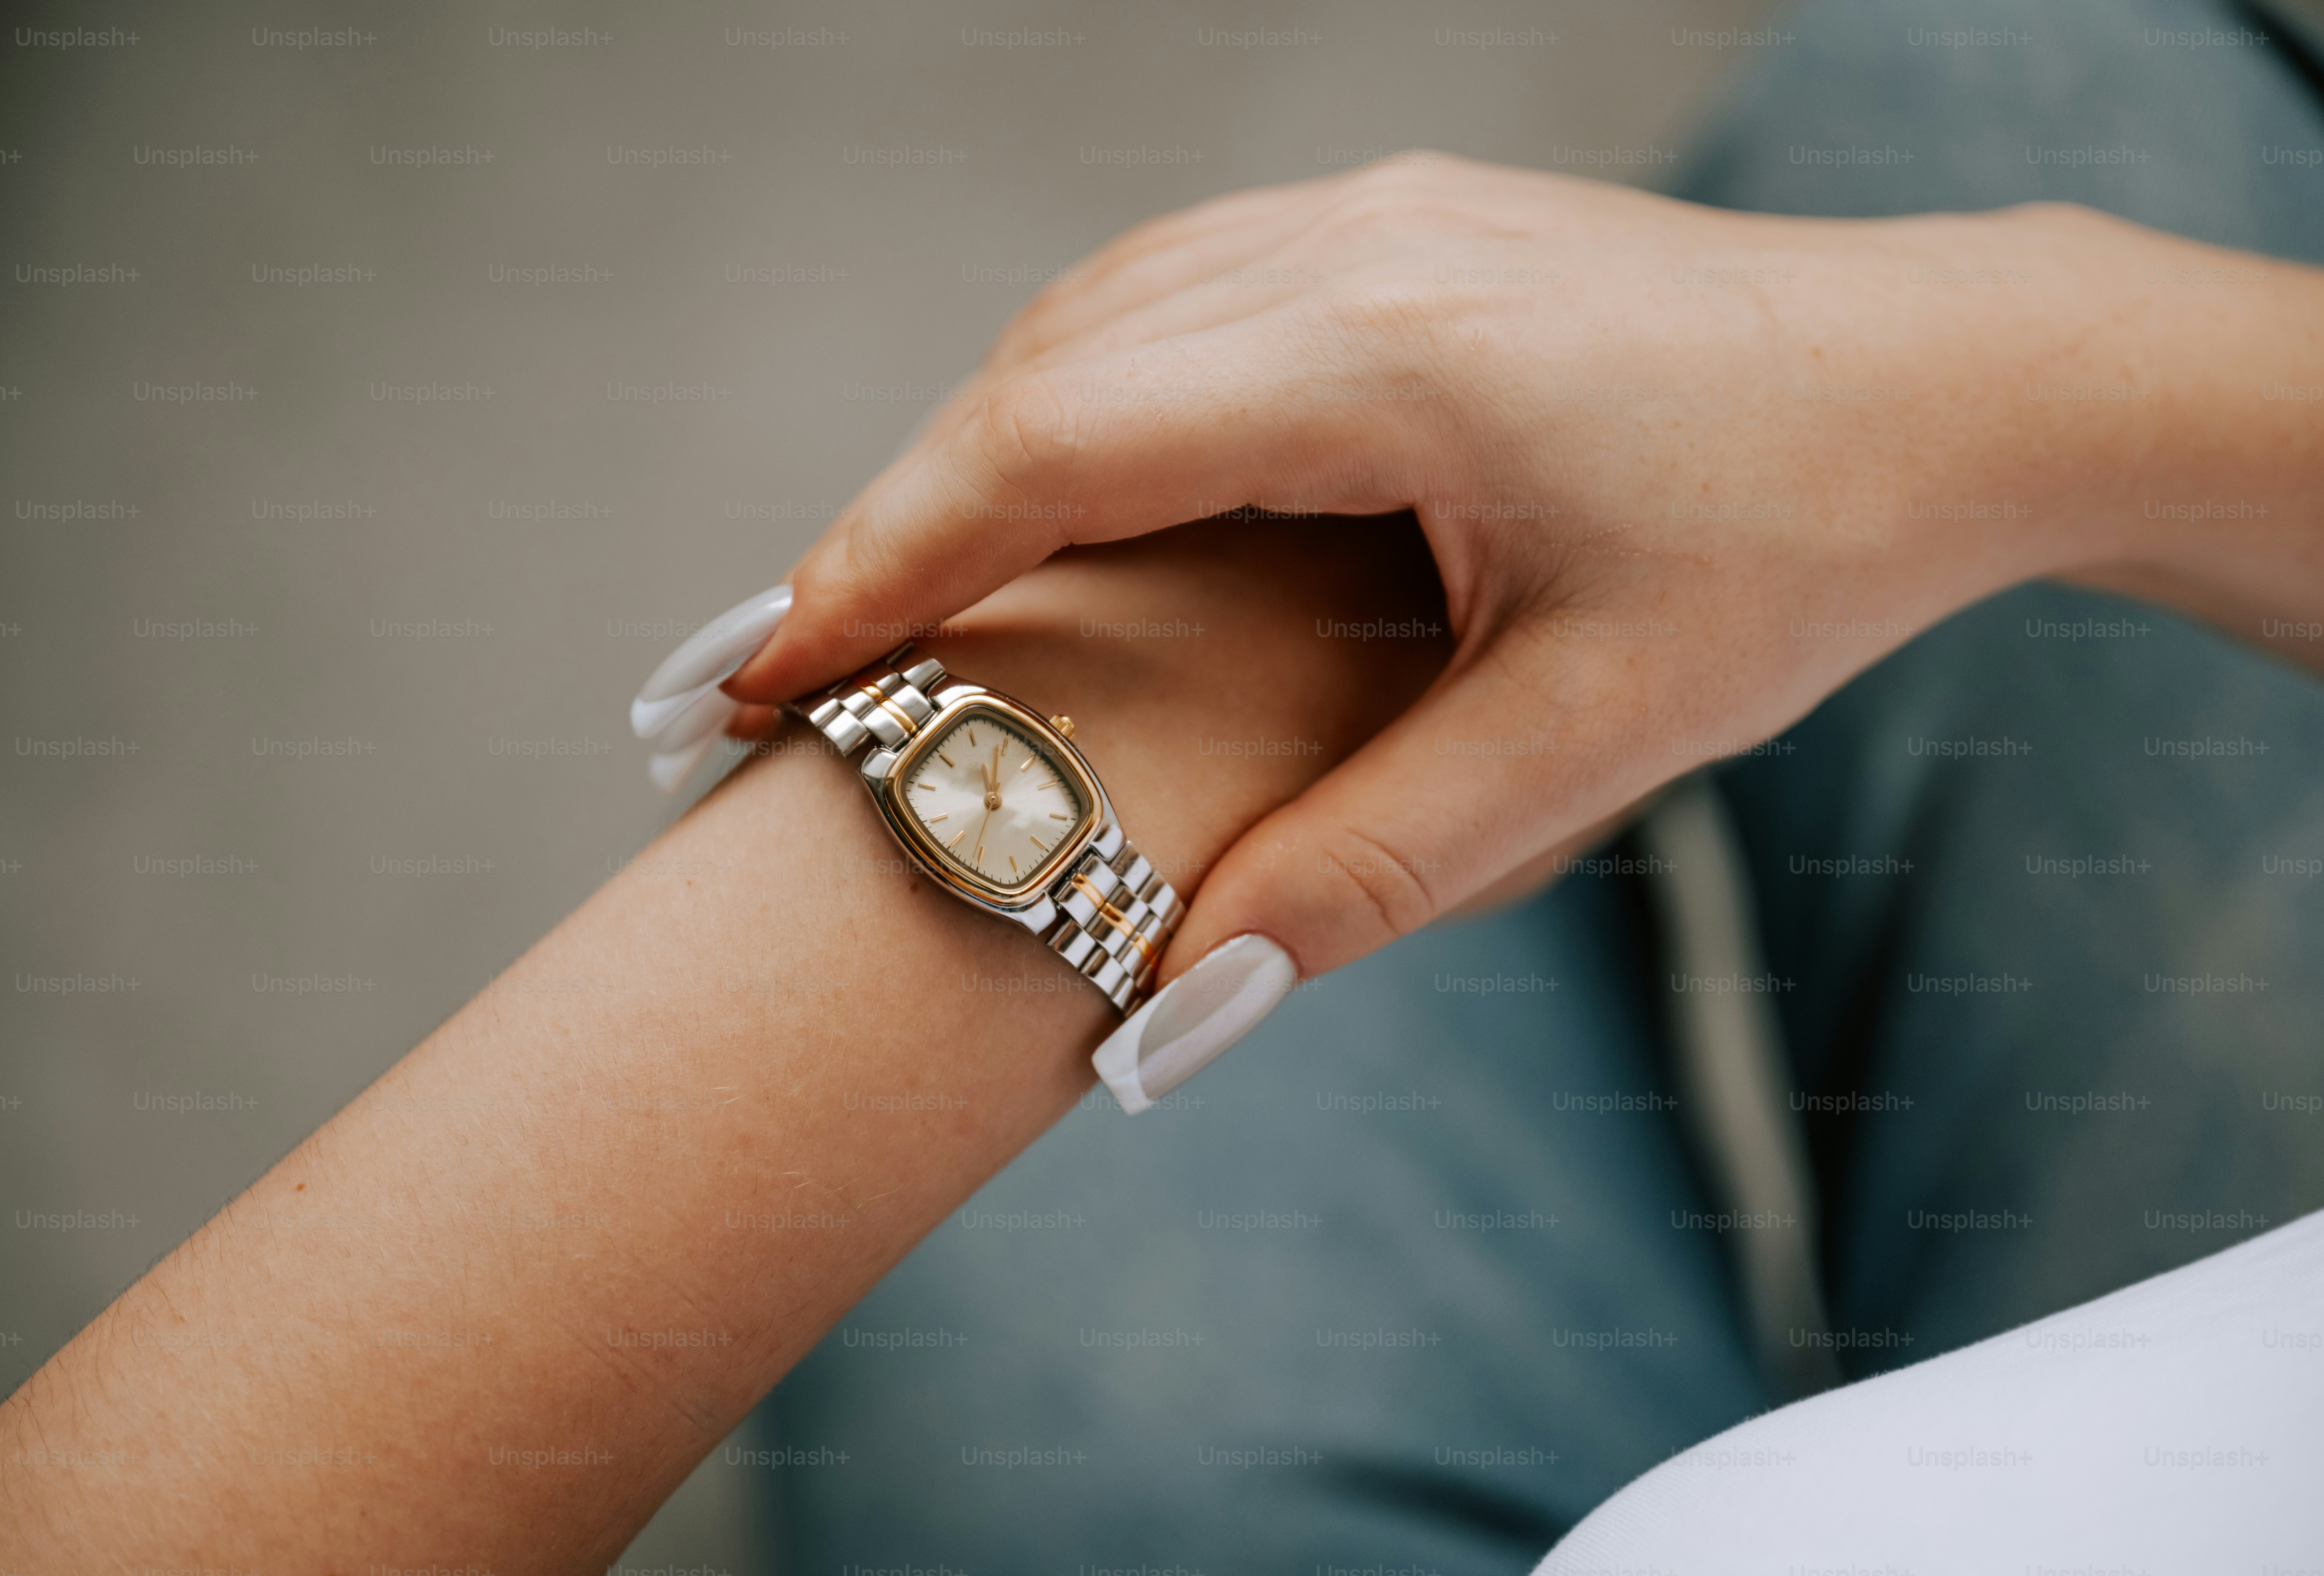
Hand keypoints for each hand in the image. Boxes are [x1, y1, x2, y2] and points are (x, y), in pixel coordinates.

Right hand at [728, 154, 2318, 995]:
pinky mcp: (1401, 224)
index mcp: (1387, 361)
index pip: (1049, 450)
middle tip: (771, 668)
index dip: (880, 565)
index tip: (754, 673)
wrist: (1954, 381)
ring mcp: (1377, 212)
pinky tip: (1057, 488)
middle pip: (1040, 374)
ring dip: (981, 453)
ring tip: (894, 600)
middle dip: (894, 522)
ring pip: (1095, 317)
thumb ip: (1380, 866)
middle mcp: (1356, 247)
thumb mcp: (1597, 734)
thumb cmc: (1801, 544)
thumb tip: (1179, 1004)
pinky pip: (1176, 291)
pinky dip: (1082, 393)